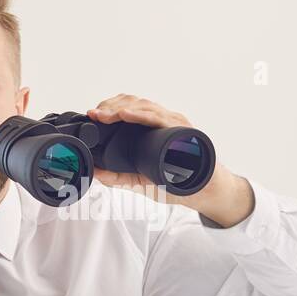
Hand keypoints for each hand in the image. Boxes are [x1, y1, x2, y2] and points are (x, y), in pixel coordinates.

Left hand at [86, 94, 254, 226]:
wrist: (203, 192)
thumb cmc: (177, 181)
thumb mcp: (140, 180)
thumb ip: (118, 177)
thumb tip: (94, 173)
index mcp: (152, 128)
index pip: (128, 107)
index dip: (110, 108)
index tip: (93, 114)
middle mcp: (163, 121)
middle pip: (134, 102)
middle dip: (111, 106)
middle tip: (95, 114)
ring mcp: (174, 123)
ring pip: (145, 106)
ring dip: (122, 108)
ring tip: (105, 114)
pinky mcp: (183, 131)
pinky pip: (161, 118)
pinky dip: (142, 115)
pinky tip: (127, 115)